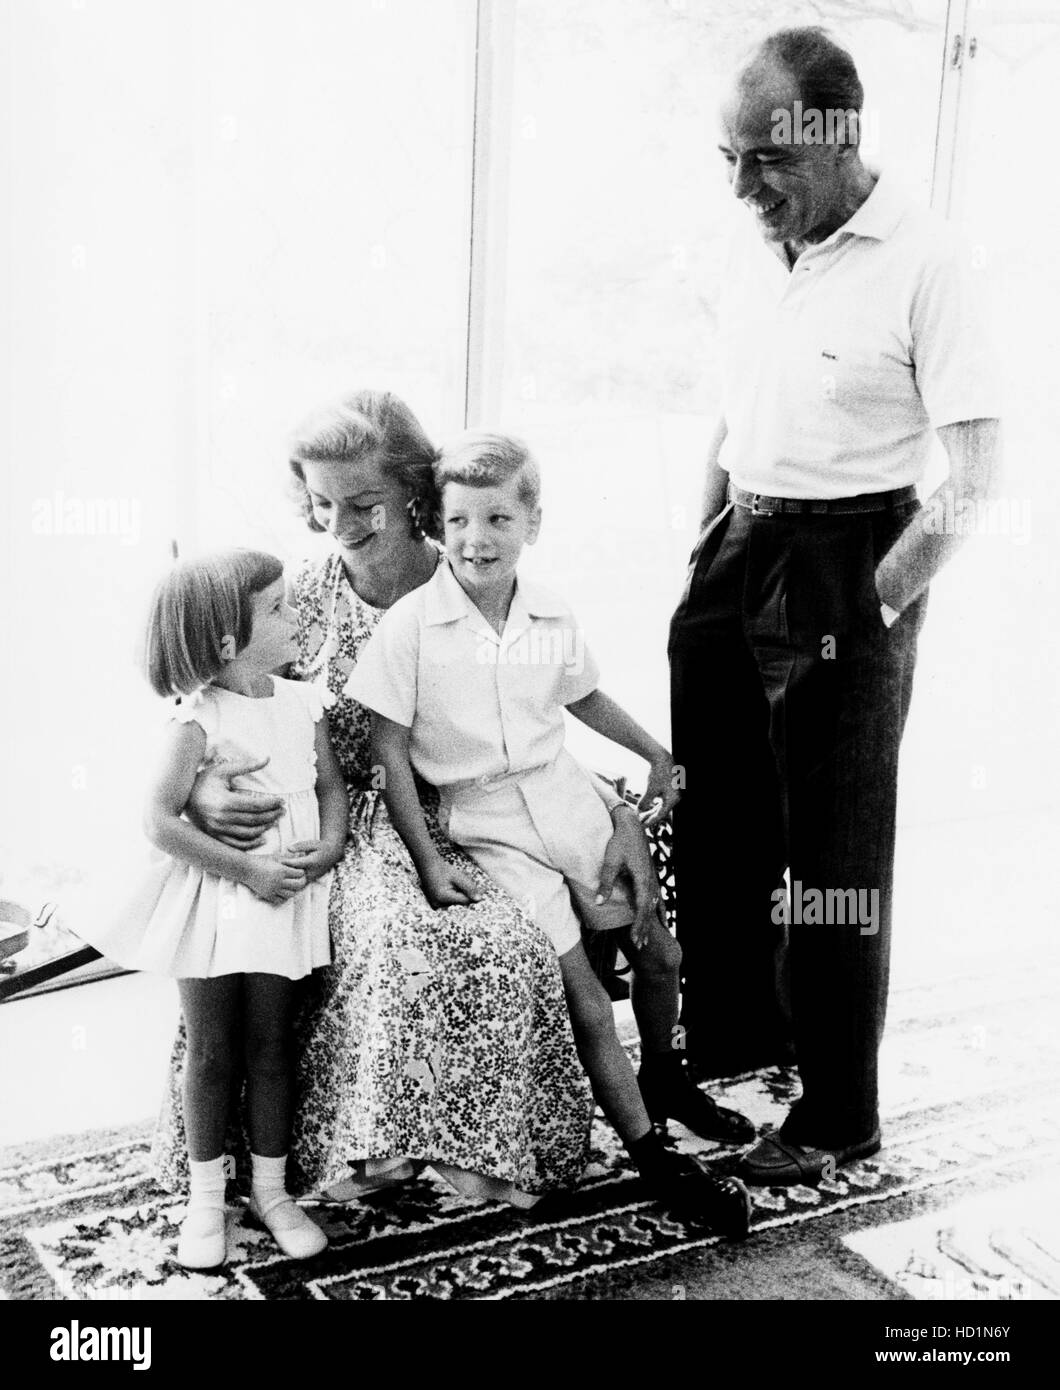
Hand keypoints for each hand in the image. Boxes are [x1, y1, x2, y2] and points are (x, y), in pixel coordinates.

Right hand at [185, 758, 284, 848]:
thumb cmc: (204, 781)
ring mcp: (217, 830)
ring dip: (265, 828)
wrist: (180, 797)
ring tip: (274, 820)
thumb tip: (267, 758)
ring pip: (248, 833)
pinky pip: (236, 845)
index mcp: (225, 802)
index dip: (272, 804)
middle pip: (255, 820)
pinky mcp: (214, 837)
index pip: (256, 805)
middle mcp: (222, 818)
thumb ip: (247, 765)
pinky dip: (251, 843)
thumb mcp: (224, 770)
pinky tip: (262, 837)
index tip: (281, 801)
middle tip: (282, 810)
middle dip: (272, 815)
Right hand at [244, 855, 306, 904]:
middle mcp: (278, 881)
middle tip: (300, 879)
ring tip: (292, 885)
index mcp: (281, 870)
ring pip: (291, 894)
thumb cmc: (261, 860)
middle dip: (301, 881)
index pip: (299, 874)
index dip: (301, 871)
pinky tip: (284, 890)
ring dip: (294, 890)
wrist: (246, 868)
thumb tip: (301, 857)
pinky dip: (284, 896)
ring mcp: (273, 890)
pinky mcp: (267, 895)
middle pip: (298, 885)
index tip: (300, 870)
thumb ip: (289, 859)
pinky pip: (281, 900)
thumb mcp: (276, 857)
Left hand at [280, 839, 341, 882]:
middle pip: (294, 875)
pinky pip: (299, 884)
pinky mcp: (310, 881)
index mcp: (312, 862)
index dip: (285, 862)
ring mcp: (311, 878)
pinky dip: (291, 882)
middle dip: (284, 872)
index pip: (295, 863)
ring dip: (287, 878)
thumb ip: (300, 846)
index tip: (276, 859)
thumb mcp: (312, 843)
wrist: (333, 855)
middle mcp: (311, 872)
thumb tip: (288, 849)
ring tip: (278, 874)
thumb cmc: (321, 847)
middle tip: (274, 868)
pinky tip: (285, 878)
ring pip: (296, 882)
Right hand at [419, 857, 483, 908]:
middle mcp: (438, 904)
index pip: (465, 901)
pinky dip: (453, 894)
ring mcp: (436, 905)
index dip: (474, 895)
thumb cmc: (443, 869)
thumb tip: (479, 900)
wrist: (428, 866)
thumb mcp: (458, 876)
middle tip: (461, 880)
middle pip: (461, 902)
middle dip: (465, 892)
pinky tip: (448, 886)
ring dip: (459, 893)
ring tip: (452, 881)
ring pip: (456, 901)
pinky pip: (450, 901)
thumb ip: (469, 888)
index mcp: (443, 898)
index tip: (483, 888)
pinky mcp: (435, 904)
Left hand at [599, 808, 657, 949]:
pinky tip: (662, 920)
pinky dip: (659, 911)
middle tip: (639, 945)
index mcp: (643, 879)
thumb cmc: (619, 842)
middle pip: (650, 911)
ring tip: (646, 939)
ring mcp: (653, 879)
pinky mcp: (651, 877)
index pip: (642, 908)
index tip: (635, 939)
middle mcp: (651, 882)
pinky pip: (658, 899)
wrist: (632, 826)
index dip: (639, 925)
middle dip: (644, 928)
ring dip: (650, 922)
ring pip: (654, 906)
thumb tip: (599, 902)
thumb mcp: (610, 861)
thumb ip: (606, 882)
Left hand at [637, 753, 681, 824]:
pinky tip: (646, 807)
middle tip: (640, 822)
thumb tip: (638, 812)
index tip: (641, 825)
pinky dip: (653, 804)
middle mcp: (675, 798)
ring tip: (641, 816)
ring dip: (651, 811)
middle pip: (662, 811)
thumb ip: (645, 802)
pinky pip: (661, 800)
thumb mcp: (650, 789)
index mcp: (673, 799)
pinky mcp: (669, 789)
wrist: (661, 758)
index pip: (661, 815)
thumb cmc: (658, 773)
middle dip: (650, 817)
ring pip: (661, 806)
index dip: (650, 821)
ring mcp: (673, 793)